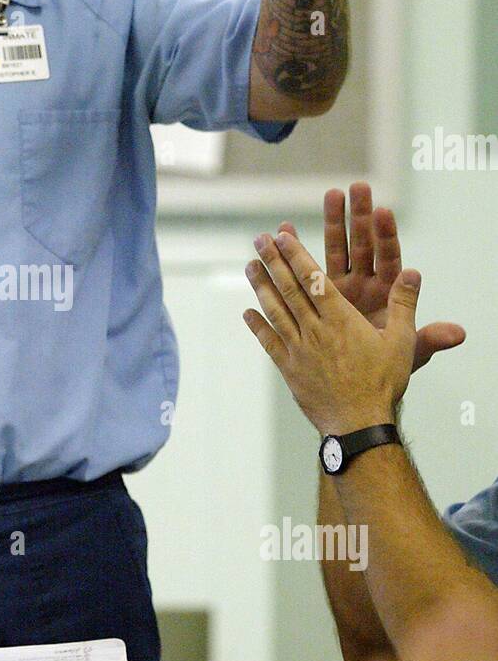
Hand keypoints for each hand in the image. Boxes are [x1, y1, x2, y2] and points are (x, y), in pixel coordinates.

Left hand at [243, 229, 416, 434]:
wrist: (358, 423)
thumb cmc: (383, 383)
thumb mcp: (401, 342)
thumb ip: (404, 304)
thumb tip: (412, 271)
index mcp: (340, 319)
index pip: (314, 279)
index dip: (297, 255)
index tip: (282, 236)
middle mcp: (315, 329)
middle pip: (289, 289)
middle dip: (273, 262)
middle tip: (259, 240)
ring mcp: (299, 349)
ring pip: (275, 311)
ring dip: (261, 287)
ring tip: (250, 266)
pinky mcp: (290, 369)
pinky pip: (269, 343)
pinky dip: (258, 326)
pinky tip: (248, 312)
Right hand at [278, 183, 464, 372]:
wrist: (355, 379)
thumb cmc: (387, 367)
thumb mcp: (409, 351)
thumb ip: (430, 338)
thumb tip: (460, 334)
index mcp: (388, 291)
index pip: (389, 257)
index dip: (386, 235)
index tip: (383, 211)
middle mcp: (366, 282)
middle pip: (364, 243)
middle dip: (359, 216)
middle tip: (356, 187)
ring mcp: (342, 285)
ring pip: (338, 248)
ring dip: (334, 221)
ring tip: (331, 194)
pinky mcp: (320, 293)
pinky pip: (308, 266)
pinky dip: (298, 248)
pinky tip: (286, 228)